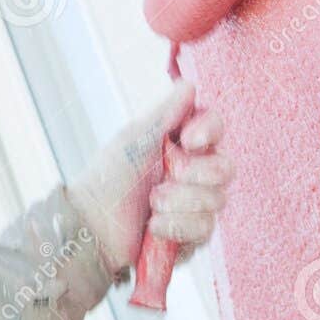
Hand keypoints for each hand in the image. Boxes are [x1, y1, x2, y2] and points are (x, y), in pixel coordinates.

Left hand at [71, 81, 232, 274]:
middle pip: (226, 168)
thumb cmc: (108, 178)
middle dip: (198, 174)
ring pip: (218, 200)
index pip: (215, 127)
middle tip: (168, 175)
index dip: (210, 130)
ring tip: (153, 203)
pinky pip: (205, 228)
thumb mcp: (135, 140)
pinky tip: (155, 225)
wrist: (93, 225)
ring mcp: (197, 204)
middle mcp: (195, 172)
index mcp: (181, 143)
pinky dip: (178, 226)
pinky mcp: (193, 233)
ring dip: (181, 201)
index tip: (189, 139)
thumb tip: (189, 86)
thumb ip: (164, 114)